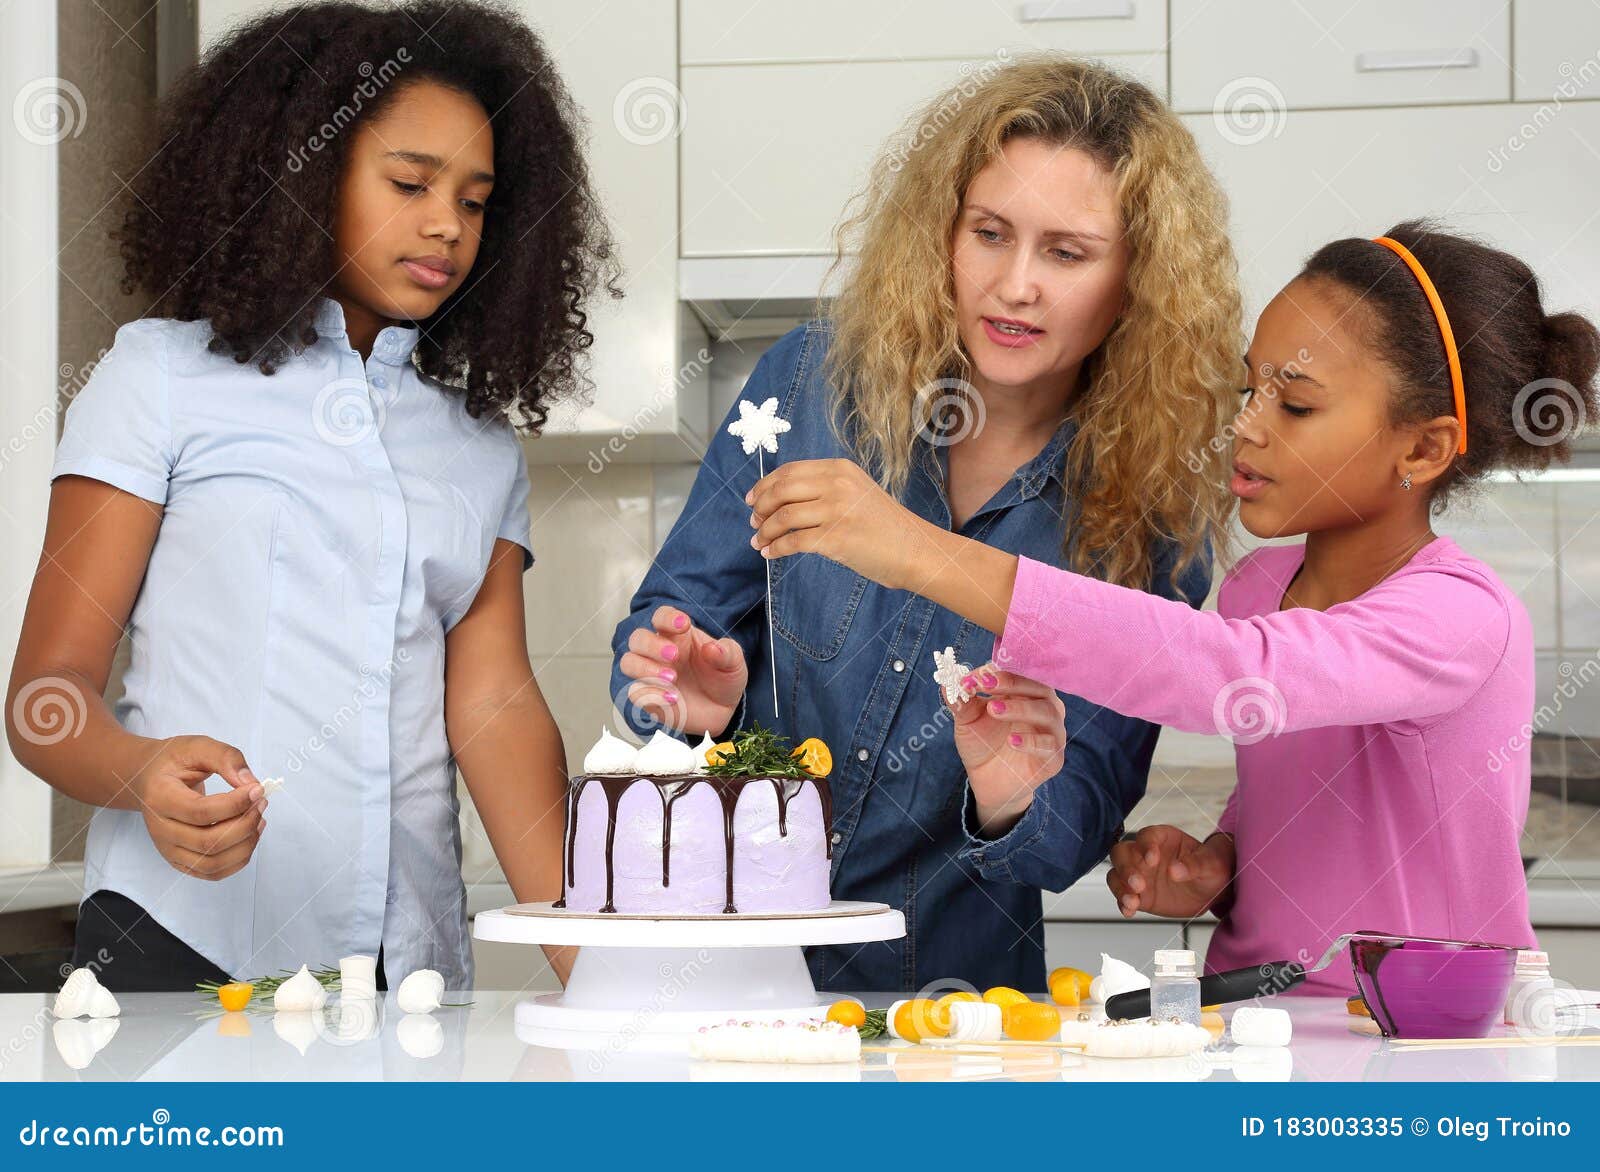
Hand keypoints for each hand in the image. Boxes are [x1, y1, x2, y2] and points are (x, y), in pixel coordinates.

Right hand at [130, 735, 265, 880]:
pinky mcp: (179, 860)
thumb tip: (251, 783)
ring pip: (212, 862)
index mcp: (160, 797)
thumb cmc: (173, 763)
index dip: (235, 804)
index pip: (200, 812)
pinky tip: (250, 835)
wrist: (148, 779)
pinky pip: (213, 872)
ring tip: (258, 817)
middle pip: (208, 842)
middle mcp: (160, 829)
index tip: (257, 789)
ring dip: (245, 843)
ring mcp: (168, 849)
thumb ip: (225, 758)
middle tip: (261, 802)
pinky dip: (238, 859)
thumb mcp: (197, 746)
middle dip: (245, 824)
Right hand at [619, 605, 747, 736]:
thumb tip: (712, 648)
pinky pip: (636, 692)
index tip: (684, 624)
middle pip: (638, 638)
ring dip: (646, 668)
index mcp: (677, 635)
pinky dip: (651, 694)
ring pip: (629, 662)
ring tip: (673, 678)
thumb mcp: (734, 663)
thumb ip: (727, 653)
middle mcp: (658, 652)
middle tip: (674, 655)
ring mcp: (650, 675)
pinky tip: (673, 699)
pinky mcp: (647, 697)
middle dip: (652, 644)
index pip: (661, 617)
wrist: (721, 711)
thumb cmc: (723, 678)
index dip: (667, 618)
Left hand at [746, 458, 937, 590]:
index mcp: (840, 468)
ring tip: (759, 541)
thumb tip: (780, 499)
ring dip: (765, 531)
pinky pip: (793, 541)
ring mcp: (837, 510)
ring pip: (783, 517)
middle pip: (781, 490)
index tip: (752, 498)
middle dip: (761, 507)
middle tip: (754, 521)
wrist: (916, 549)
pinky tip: (770, 554)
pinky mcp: (836, 538)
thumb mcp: (856, 492)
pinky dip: (776, 548)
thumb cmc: (885, 525)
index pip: (789, 471)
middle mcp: (837, 484)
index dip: (765, 485)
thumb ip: (825, 488)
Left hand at [950, 664, 1066, 836]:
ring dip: (1020, 708)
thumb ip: (962, 701)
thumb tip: (948, 681)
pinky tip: (1011, 741)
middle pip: (1038, 686)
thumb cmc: (982, 743)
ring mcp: (1052, 731)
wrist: (987, 781)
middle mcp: (1044, 707)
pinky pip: (1049, 745)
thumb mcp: (967, 720)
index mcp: (1025, 692)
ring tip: (994, 710)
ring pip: (1047, 712)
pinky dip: (1031, 741)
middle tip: (984, 685)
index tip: (970, 678)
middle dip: (1010, 683)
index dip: (996, 672)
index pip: (1018, 672)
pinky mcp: (1053, 757)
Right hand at [1107, 825, 1234, 918]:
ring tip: (1133, 901)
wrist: (1213, 889)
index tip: (1152, 859)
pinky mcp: (1140, 895)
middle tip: (1138, 884)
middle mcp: (1145, 854)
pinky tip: (1129, 911)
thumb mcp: (1211, 864)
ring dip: (1120, 886)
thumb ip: (1194, 864)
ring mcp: (1140, 874)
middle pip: (1121, 853)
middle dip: (1126, 868)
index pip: (1146, 836)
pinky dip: (1123, 903)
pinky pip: (1124, 897)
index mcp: (1163, 839)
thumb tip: (1175, 870)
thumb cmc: (1213, 867)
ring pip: (1117, 874)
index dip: (1145, 845)